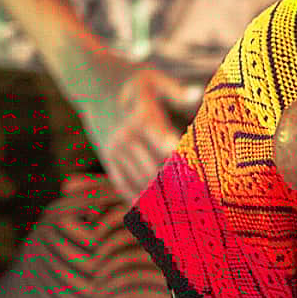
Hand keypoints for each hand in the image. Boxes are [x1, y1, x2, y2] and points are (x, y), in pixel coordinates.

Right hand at [68, 54, 200, 203]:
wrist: (90, 81)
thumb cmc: (131, 79)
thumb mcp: (154, 78)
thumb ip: (177, 91)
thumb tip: (199, 94)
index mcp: (142, 118)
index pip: (167, 148)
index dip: (185, 167)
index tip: (206, 183)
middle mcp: (126, 137)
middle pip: (155, 172)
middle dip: (179, 191)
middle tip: (205, 208)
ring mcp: (115, 150)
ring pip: (140, 183)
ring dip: (161, 201)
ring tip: (186, 219)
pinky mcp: (108, 159)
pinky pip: (123, 185)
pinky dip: (139, 202)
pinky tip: (156, 218)